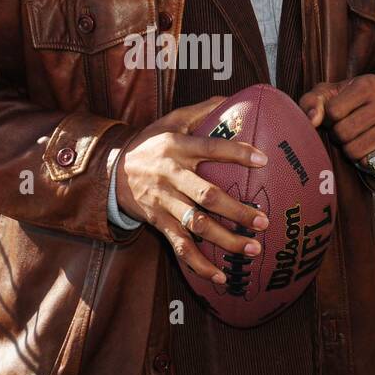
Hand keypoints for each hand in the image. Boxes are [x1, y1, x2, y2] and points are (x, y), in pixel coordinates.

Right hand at [114, 97, 270, 284]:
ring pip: (197, 225)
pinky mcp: (158, 222)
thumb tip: (234, 98)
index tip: (263, 160)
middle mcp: (171, 175)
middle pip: (207, 195)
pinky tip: (219, 276)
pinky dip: (199, 264)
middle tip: (263, 221)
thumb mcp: (170, 120)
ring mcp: (164, 202)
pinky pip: (179, 246)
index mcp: (177, 147)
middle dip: (237, 211)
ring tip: (253, 249)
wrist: (111, 170)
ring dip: (226, 240)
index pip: (211, 148)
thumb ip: (201, 110)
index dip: (237, 153)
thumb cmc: (150, 143)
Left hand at [298, 75, 374, 167]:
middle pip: (343, 132)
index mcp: (368, 84)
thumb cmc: (349, 102)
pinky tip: (368, 147)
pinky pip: (370, 163)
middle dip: (337, 135)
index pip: (333, 111)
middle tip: (344, 129)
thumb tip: (312, 121)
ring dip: (348, 148)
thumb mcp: (328, 95)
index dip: (329, 117)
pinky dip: (363, 159)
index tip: (337, 114)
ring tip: (355, 137)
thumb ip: (312, 102)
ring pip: (354, 151)